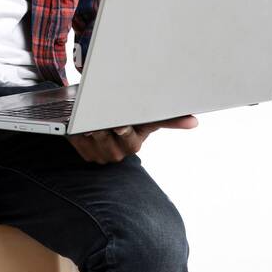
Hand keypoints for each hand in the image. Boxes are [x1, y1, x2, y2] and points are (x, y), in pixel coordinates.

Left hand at [67, 115, 197, 163]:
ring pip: (92, 141)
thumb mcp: (146, 118)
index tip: (119, 124)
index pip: (130, 138)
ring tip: (84, 118)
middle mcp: (119, 153)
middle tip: (97, 119)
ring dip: (88, 129)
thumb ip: (169, 119)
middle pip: (109, 139)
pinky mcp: (85, 153)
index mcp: (134, 143)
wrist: (108, 123)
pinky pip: (78, 143)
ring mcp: (101, 154)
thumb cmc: (131, 119)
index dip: (124, 131)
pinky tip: (76, 124)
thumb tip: (195, 122)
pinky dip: (76, 133)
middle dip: (104, 129)